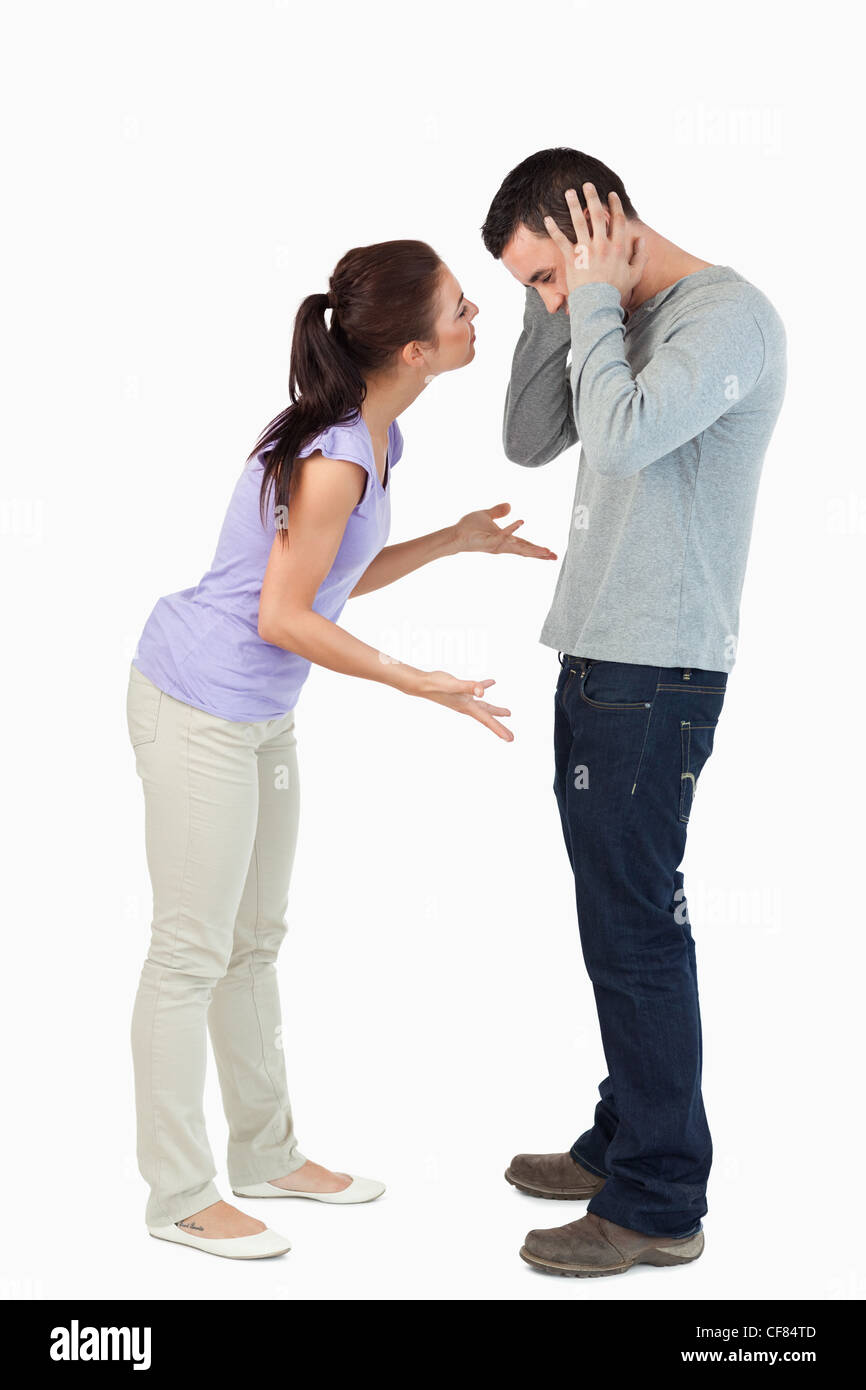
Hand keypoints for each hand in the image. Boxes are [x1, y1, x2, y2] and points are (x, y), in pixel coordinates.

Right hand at [417, 671, 512, 741]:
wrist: (421, 683)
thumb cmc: (436, 685)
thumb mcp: (454, 684)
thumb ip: (469, 687)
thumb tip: (482, 692)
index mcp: (467, 707)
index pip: (486, 720)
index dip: (499, 729)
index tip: (510, 739)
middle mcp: (466, 706)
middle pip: (487, 718)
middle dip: (499, 727)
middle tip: (510, 737)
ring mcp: (463, 700)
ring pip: (484, 707)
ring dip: (495, 710)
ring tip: (508, 713)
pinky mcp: (460, 691)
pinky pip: (476, 691)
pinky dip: (484, 687)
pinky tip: (492, 682)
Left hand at [452, 503, 555, 559]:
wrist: (454, 534)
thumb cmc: (469, 527)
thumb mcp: (487, 515)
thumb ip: (498, 512)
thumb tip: (510, 506)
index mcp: (505, 539)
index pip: (525, 545)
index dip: (537, 549)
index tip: (551, 554)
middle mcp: (503, 544)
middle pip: (525, 550)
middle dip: (539, 554)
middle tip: (554, 557)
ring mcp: (496, 544)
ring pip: (517, 547)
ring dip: (531, 549)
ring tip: (546, 551)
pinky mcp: (488, 541)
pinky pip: (502, 535)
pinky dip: (511, 528)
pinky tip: (521, 522)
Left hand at [543, 184, 646, 307]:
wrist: (598, 306)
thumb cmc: (616, 291)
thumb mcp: (635, 275)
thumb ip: (641, 256)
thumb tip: (642, 240)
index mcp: (619, 247)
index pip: (618, 220)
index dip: (615, 205)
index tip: (611, 194)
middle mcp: (602, 245)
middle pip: (598, 215)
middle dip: (593, 197)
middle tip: (587, 185)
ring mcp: (586, 251)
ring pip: (580, 222)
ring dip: (574, 205)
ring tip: (569, 192)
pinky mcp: (572, 259)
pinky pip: (561, 240)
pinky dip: (554, 229)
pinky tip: (547, 218)